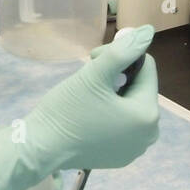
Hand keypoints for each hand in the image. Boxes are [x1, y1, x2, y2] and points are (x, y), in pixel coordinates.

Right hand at [0, 25, 159, 189]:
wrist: (41, 149)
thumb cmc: (67, 111)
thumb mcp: (94, 75)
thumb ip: (122, 51)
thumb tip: (147, 32)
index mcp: (147, 114)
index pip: (145, 68)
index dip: (119, 56)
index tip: (92, 60)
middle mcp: (148, 135)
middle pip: (138, 88)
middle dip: (116, 77)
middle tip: (87, 78)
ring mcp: (135, 150)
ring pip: (129, 106)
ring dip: (112, 95)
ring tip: (86, 97)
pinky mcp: (120, 158)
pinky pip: (122, 126)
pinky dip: (109, 115)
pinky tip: (88, 117)